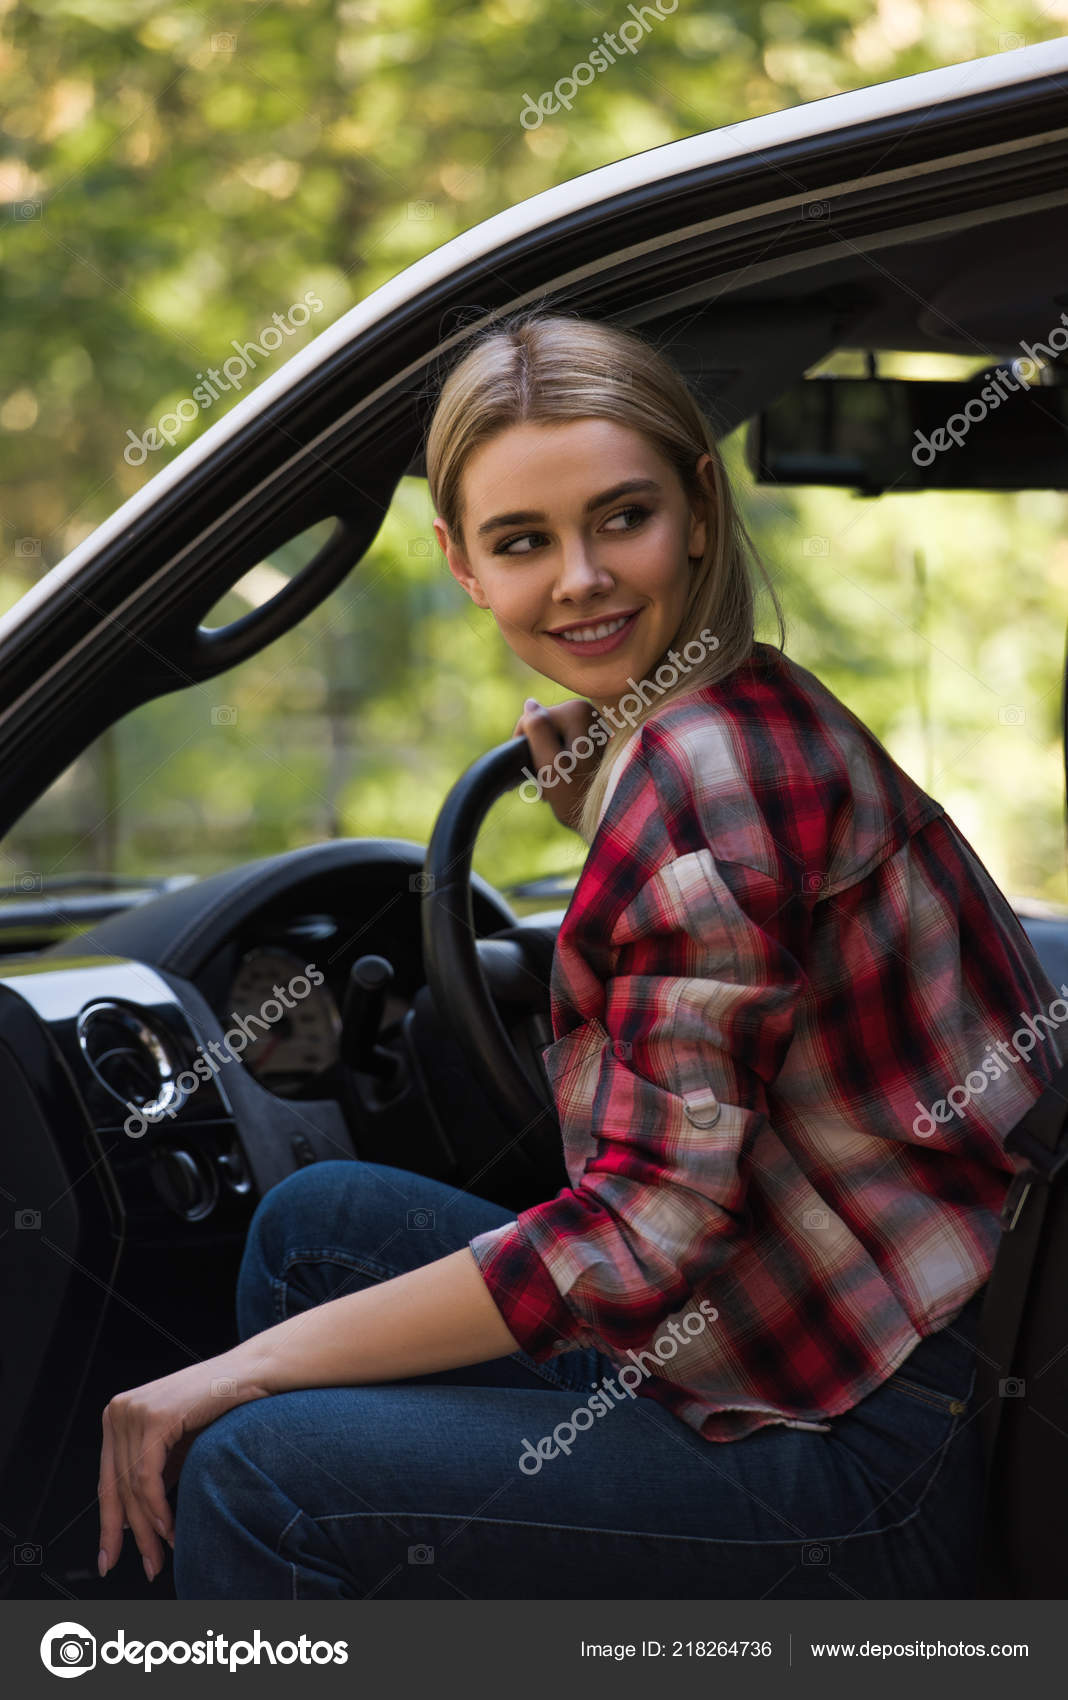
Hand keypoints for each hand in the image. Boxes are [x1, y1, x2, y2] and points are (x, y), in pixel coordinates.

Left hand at [97, 1351, 269, 1582]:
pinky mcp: (153, 1417)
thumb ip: (153, 1478)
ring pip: (131, 1487)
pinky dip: (157, 1509)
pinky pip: (147, 1478)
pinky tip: (168, 1530)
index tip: (109, 1559)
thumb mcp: (176, 1449)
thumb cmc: (219, 1409)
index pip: (106, 1481)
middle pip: (115, 1487)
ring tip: (160, 1555)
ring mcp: (132, 1411)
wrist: (252, 1374)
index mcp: (117, 1416)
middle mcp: (117, 1411)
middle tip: (144, 1567)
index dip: (108, 1525)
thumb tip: (134, 1525)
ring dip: (147, 1529)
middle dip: (128, 1535)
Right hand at [512, 697, 605, 832]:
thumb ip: (537, 730)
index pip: (530, 720)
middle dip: (538, 756)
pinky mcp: (595, 741)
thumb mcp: (550, 765)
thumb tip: (529, 703)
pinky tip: (566, 784)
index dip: (524, 748)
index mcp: (578, 710)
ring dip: (547, 764)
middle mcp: (590, 711)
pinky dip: (560, 765)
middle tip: (546, 785)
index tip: (534, 774)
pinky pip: (564, 748)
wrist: (608, 820)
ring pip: (551, 740)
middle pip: (543, 729)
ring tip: (555, 788)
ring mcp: (594, 725)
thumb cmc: (578, 797)